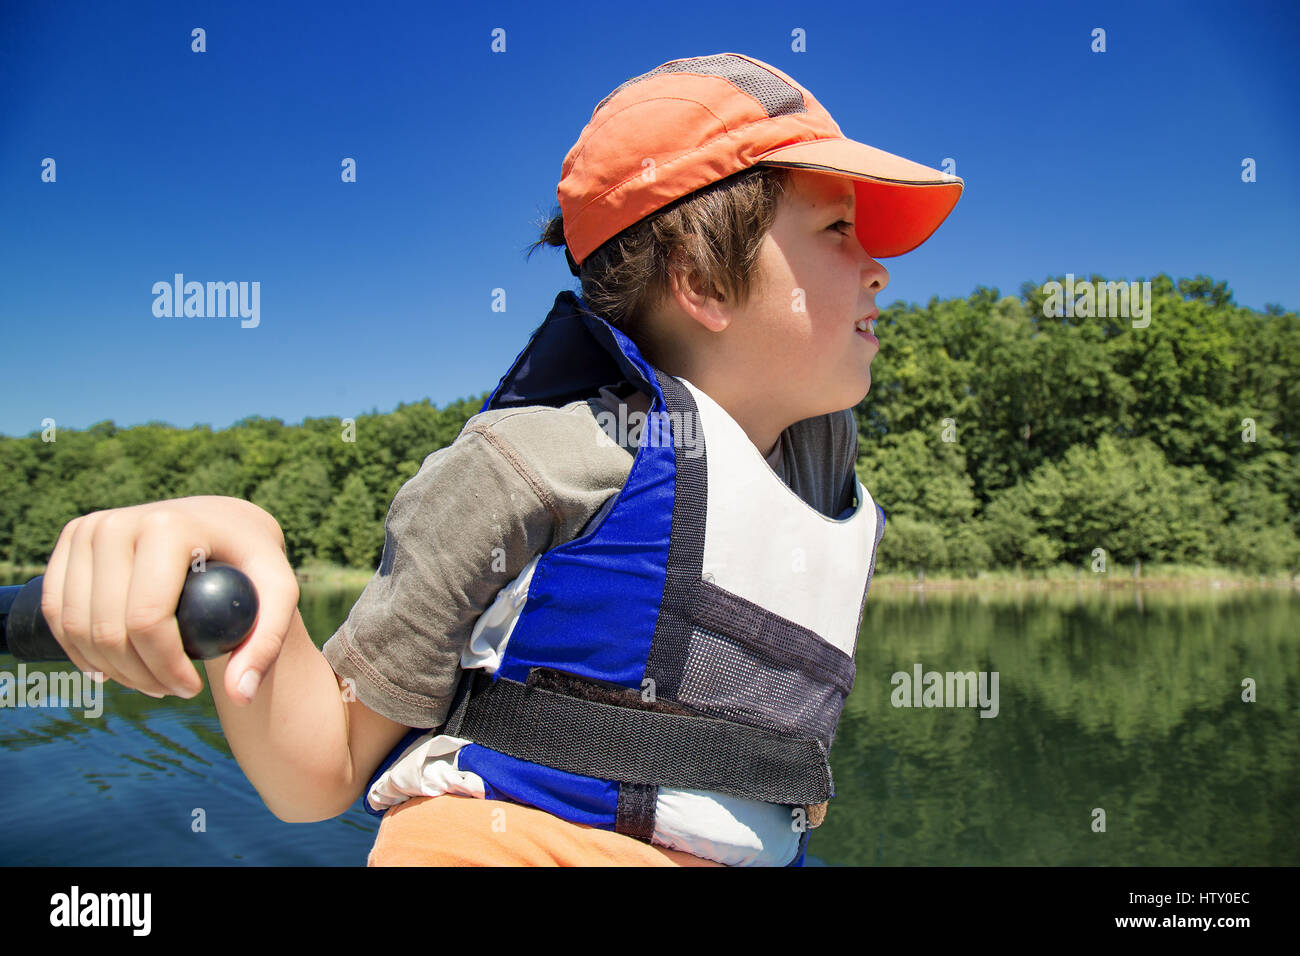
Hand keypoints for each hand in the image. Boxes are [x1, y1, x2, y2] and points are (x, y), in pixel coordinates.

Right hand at [39, 496, 298, 703]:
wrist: (224, 523)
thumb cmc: (252, 560)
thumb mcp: (278, 593)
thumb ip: (268, 642)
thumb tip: (240, 696)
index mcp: (168, 527)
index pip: (147, 618)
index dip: (164, 667)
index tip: (191, 688)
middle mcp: (120, 522)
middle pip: (108, 627)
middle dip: (138, 675)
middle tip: (172, 690)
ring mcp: (89, 528)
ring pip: (76, 626)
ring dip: (108, 670)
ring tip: (149, 681)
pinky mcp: (72, 539)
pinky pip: (57, 611)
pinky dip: (78, 650)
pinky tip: (109, 668)